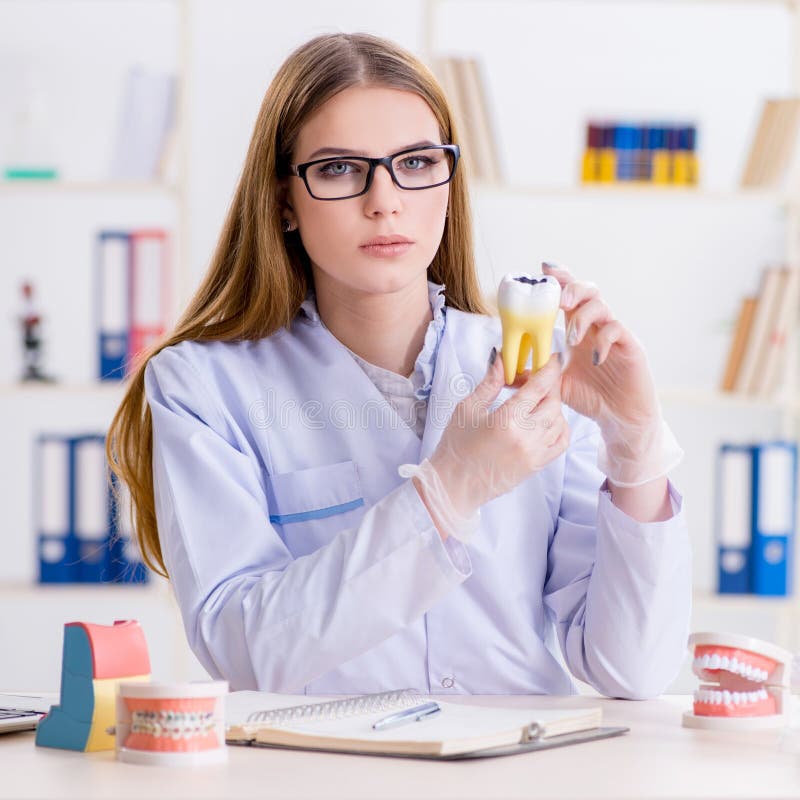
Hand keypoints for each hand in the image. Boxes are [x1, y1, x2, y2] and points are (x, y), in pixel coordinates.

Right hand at [427, 350, 568, 518]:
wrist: (454, 485)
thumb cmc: (456, 446)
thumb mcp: (467, 409)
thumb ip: (490, 383)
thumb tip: (501, 358)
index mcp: (506, 420)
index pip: (538, 387)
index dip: (549, 369)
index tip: (552, 358)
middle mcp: (526, 437)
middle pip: (553, 402)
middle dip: (549, 386)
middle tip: (536, 380)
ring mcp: (534, 453)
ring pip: (560, 420)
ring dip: (553, 406)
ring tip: (536, 401)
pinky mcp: (537, 465)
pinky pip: (561, 442)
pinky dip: (560, 427)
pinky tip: (546, 421)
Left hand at [541, 262, 682, 486]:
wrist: (618, 418)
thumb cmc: (589, 397)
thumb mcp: (554, 384)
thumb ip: (532, 373)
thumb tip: (501, 368)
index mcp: (577, 329)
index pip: (568, 297)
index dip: (559, 279)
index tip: (544, 268)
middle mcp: (595, 327)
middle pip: (588, 291)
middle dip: (572, 288)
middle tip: (560, 300)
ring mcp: (614, 336)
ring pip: (602, 306)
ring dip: (583, 317)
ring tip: (570, 337)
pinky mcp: (630, 348)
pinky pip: (617, 331)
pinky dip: (603, 340)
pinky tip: (593, 358)